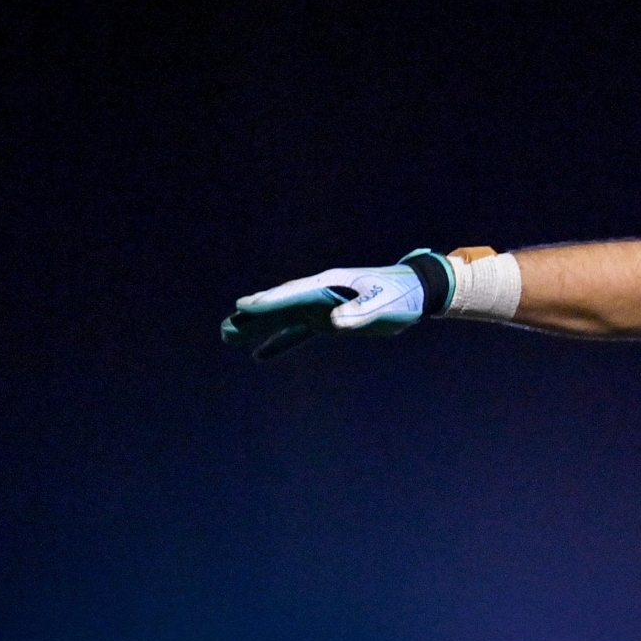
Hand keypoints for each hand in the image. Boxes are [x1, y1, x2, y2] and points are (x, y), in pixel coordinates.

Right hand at [221, 254, 455, 360]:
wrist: (415, 294)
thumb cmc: (401, 295)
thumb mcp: (383, 304)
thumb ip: (359, 313)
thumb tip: (334, 323)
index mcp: (329, 285)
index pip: (293, 294)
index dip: (270, 302)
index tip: (245, 307)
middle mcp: (319, 294)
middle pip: (279, 306)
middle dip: (253, 317)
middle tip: (225, 328)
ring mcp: (320, 307)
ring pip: (282, 320)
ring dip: (258, 330)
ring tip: (229, 338)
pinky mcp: (327, 322)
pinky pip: (297, 334)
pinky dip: (279, 343)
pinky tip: (259, 355)